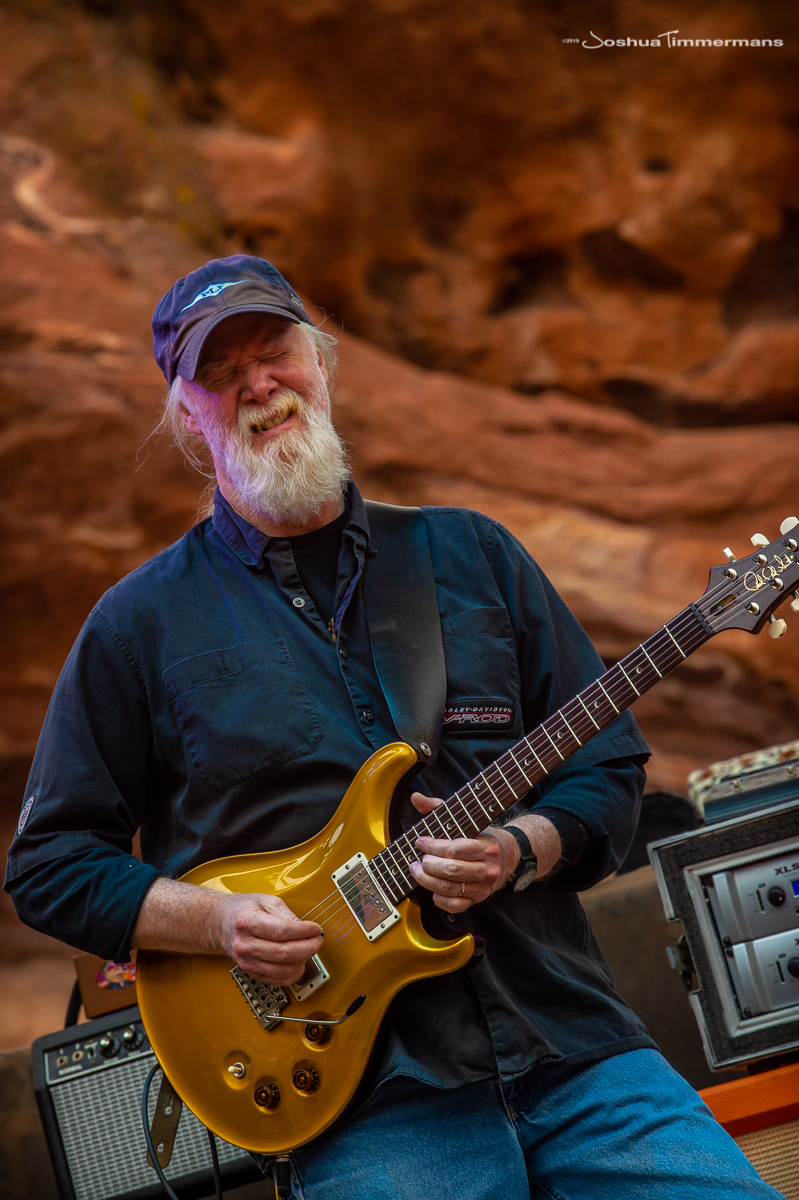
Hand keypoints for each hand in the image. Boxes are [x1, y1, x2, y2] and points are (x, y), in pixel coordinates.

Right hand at [215, 892, 322, 984]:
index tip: (316, 928)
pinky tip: (298, 961)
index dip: (304, 931)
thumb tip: (305, 929)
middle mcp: (245, 944)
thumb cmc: (243, 909)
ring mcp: (247, 961)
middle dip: (308, 947)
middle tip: (317, 939)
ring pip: (283, 970)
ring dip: (303, 961)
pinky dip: (294, 973)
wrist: (221, 923)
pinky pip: (278, 980)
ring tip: (308, 949)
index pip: (282, 931)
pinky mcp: (252, 972)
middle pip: (285, 954)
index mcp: (246, 921)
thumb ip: (286, 914)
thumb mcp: (265, 900)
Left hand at [408, 792, 522, 912]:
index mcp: (487, 847)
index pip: (455, 849)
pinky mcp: (478, 899)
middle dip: (428, 865)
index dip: (433, 846)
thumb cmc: (484, 835)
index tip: (420, 841)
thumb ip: (439, 807)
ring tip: (417, 871)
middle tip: (418, 859)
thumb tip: (416, 797)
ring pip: (450, 889)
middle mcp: (488, 869)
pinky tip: (432, 888)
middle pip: (451, 870)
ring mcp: (484, 887)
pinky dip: (439, 899)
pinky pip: (455, 906)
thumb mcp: (467, 819)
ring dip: (427, 881)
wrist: (509, 855)